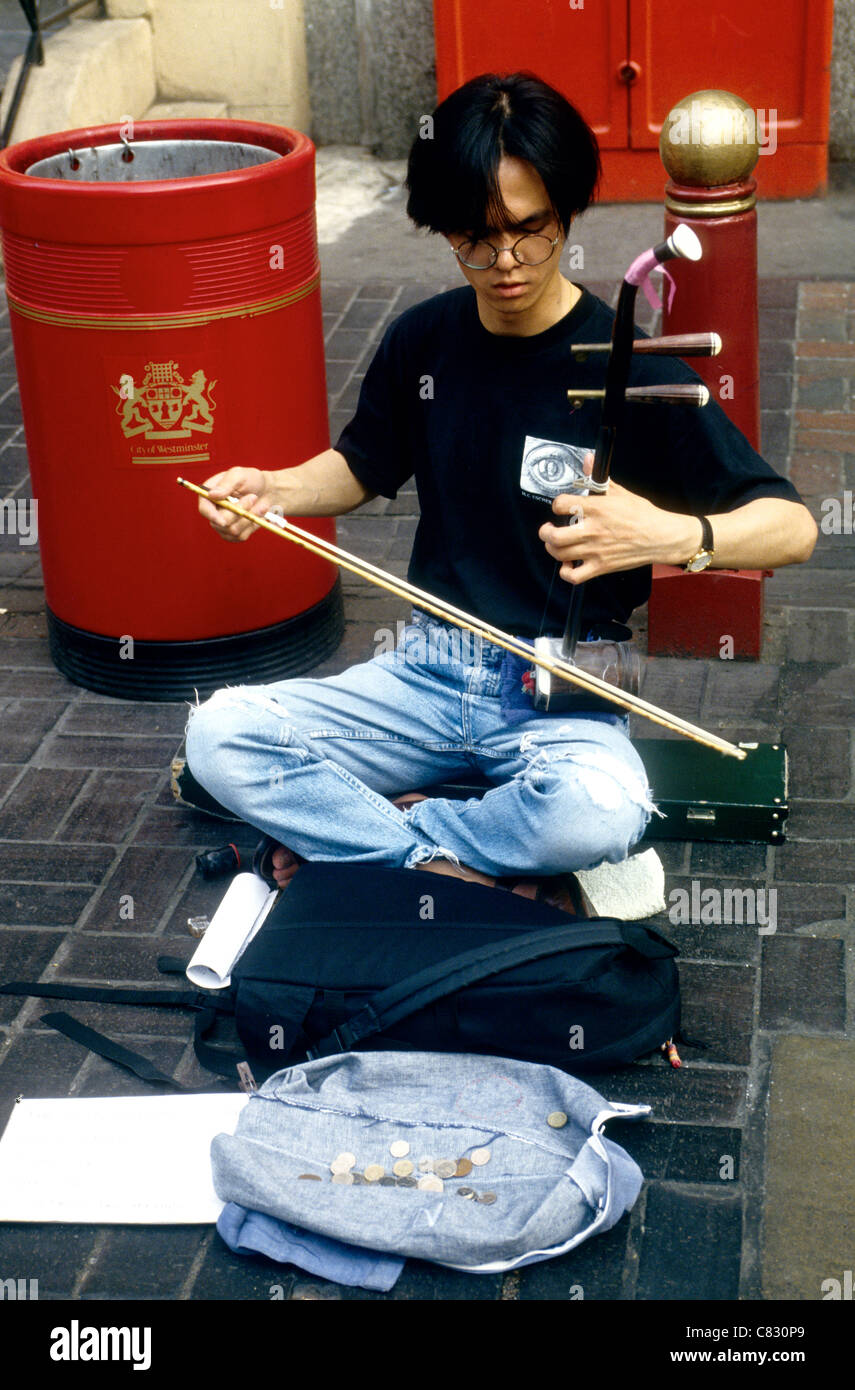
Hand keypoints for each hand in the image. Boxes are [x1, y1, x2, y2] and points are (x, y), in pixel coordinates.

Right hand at [199, 467, 276, 542]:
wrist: (266, 490)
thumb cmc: (251, 479)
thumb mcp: (239, 475)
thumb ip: (226, 484)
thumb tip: (212, 495)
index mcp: (209, 494)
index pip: (204, 509)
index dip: (212, 516)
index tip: (223, 521)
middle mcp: (213, 511)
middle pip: (221, 523)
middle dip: (240, 511)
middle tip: (253, 497)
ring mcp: (222, 525)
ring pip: (233, 531)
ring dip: (249, 517)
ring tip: (260, 505)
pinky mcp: (233, 534)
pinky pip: (241, 536)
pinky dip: (253, 525)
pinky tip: (258, 515)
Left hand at [539, 463, 694, 582]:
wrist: (662, 537)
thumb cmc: (643, 515)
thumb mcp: (621, 492)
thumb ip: (599, 479)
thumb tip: (589, 460)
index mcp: (597, 508)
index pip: (562, 504)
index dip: (557, 505)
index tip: (560, 507)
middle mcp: (593, 530)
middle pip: (554, 535)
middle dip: (545, 532)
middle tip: (548, 529)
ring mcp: (595, 550)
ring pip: (559, 554)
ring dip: (553, 549)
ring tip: (557, 544)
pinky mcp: (601, 567)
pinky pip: (574, 577)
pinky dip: (566, 572)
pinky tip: (569, 564)